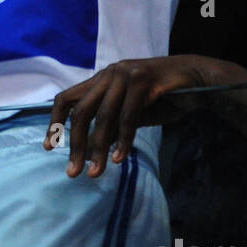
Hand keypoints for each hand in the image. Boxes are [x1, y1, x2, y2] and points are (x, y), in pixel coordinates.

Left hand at [44, 55, 217, 178]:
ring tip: (96, 173)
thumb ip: (113, 124)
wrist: (197, 78)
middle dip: (74, 143)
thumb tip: (91, 147)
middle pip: (81, 111)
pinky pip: (128, 116)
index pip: (67, 98)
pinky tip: (118, 159)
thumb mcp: (134, 113)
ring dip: (98, 148)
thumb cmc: (164, 97)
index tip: (49, 148)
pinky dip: (123, 140)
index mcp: (101, 79)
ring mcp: (125, 75)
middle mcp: (109, 74)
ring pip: (103, 116)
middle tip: (73, 172)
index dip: (55, 122)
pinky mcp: (144, 81)